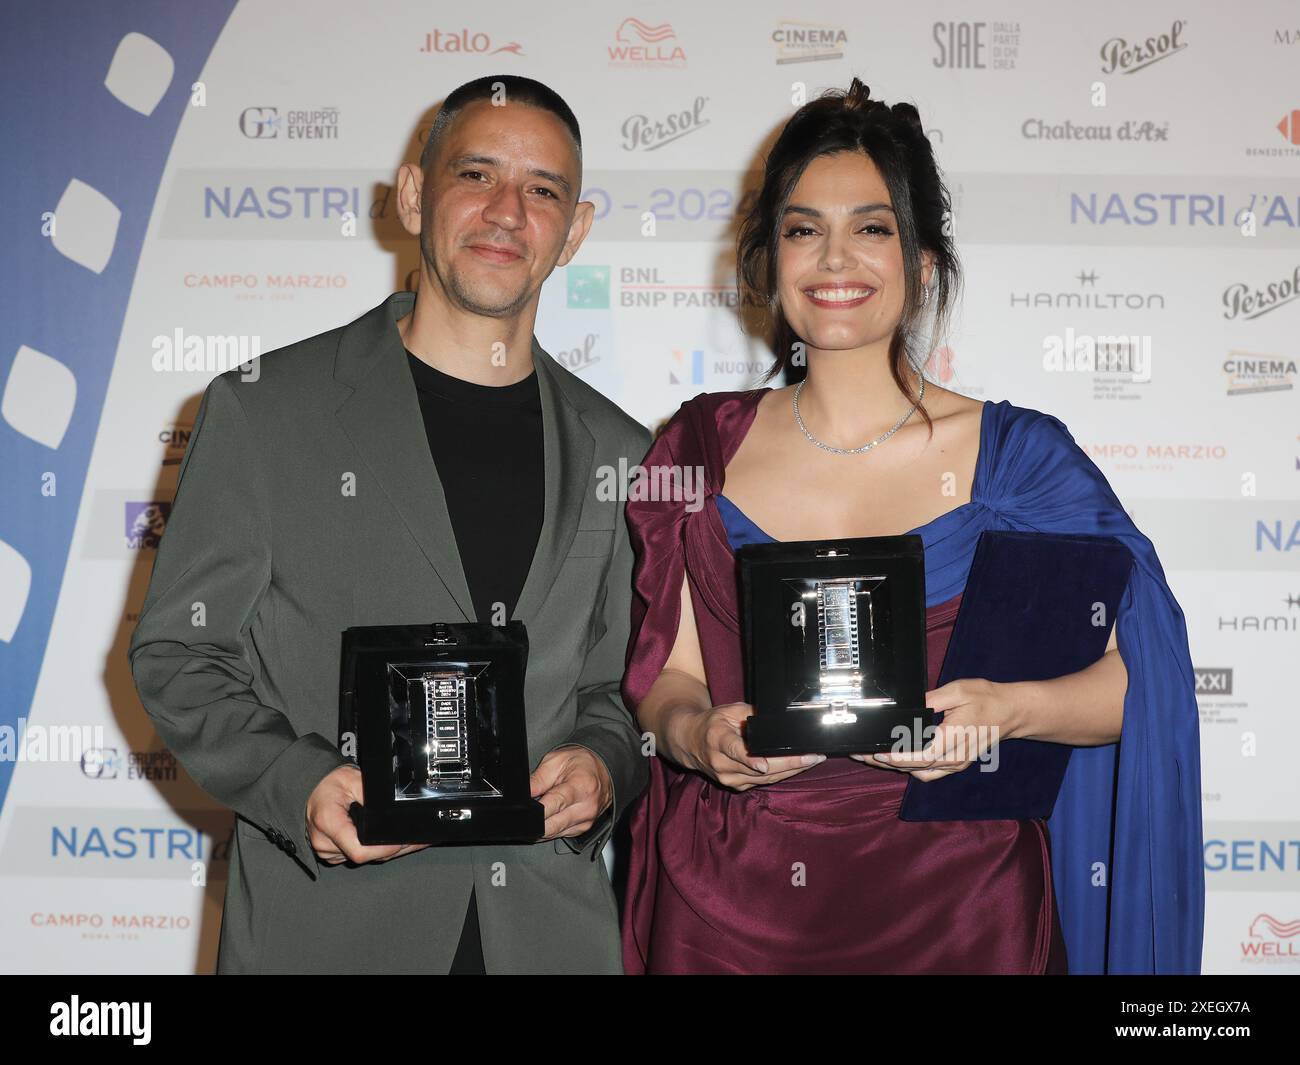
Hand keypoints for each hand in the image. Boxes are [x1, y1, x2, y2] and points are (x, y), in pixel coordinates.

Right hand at [306, 763, 429, 864]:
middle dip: (393, 849)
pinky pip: (356, 855)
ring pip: (363, 858)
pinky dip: (373, 850)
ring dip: (386, 851)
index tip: (402, 842)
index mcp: (328, 822)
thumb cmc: (327, 782)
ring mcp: (326, 850)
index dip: (384, 849)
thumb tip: (394, 808)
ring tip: (409, 840)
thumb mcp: (353, 779)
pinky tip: (389, 841)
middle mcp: (324, 841)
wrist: (309, 787)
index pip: (359, 850)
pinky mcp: (330, 853)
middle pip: (365, 856)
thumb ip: (374, 795)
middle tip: (418, 841)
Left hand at [530, 745, 612, 840]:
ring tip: (546, 805)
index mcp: (580, 787)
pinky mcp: (585, 828)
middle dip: (535, 819)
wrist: (605, 768)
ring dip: (543, 824)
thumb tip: (523, 795)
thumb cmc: (582, 763)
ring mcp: (586, 820)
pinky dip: (553, 825)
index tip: (524, 810)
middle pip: (551, 826)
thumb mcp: (556, 760)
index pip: (552, 806)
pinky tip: (554, 812)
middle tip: (532, 806)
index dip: (534, 810)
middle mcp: (586, 807)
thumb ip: (538, 778)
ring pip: (554, 833)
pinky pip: (561, 833)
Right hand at [673, 701, 824, 790]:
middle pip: (758, 768)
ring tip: (812, 760)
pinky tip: (797, 767)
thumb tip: (778, 718)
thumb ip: (752, 715)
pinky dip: (781, 774)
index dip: (750, 759)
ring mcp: (728, 778)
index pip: (734, 751)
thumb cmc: (712, 723)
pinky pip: (763, 782)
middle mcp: (722, 763)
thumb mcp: (729, 710)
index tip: (765, 764)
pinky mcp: (736, 786)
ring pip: (765, 778)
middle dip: (789, 763)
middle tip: (813, 756)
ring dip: (791, 770)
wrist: (690, 743)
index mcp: (718, 739)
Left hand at [849, 678, 1017, 781]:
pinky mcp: (956, 764)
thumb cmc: (987, 699)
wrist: (1011, 712)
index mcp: (955, 738)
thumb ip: (931, 700)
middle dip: (886, 763)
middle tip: (861, 754)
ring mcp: (956, 764)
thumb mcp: (957, 690)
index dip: (896, 757)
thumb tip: (908, 708)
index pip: (921, 756)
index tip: (876, 752)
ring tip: (872, 757)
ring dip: (896, 768)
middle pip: (915, 768)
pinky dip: (910, 769)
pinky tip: (895, 760)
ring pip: (920, 774)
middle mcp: (955, 757)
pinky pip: (929, 773)